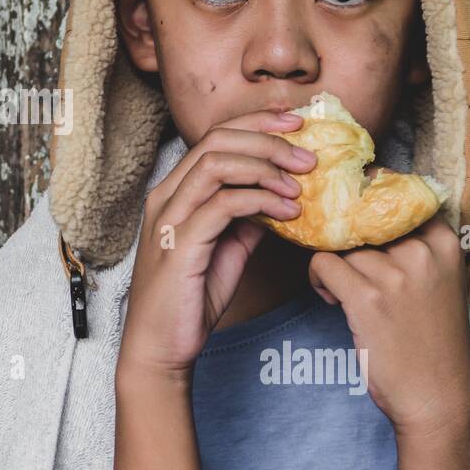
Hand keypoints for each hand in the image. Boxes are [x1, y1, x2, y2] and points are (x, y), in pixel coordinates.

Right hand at [117, 110, 316, 378]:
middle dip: (269, 139)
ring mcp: (169, 218)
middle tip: (309, 155)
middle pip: (217, 140)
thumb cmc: (189, 300)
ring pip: (217, 163)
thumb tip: (281, 198)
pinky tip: (287, 211)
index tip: (297, 125)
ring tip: (301, 184)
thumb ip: (246, 219)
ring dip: (267, 167)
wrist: (160, 347)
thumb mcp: (226, 249)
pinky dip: (261, 200)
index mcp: (175, 191)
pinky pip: (223, 204)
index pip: (215, 136)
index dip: (257, 123)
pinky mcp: (179, 244)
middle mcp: (166, 195)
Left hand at [307, 216, 469, 436]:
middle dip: (345, 238)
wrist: (439, 398)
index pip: (395, 196)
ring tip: (343, 290)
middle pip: (361, 218)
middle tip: (346, 265)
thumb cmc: (433, 340)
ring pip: (338, 242)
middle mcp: (421, 251)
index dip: (367, 205)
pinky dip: (318, 279)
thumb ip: (409, 247)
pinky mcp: (366, 298)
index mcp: (444, 241)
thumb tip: (359, 213)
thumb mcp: (436, 281)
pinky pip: (322, 264)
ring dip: (331, 262)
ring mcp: (394, 274)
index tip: (357, 225)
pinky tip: (333, 300)